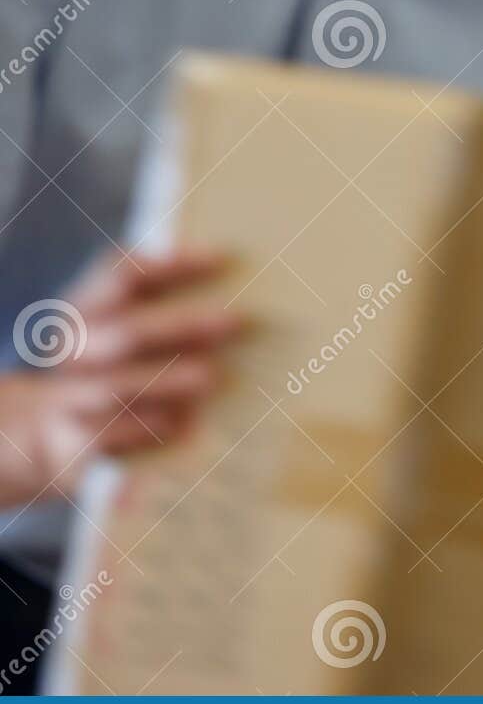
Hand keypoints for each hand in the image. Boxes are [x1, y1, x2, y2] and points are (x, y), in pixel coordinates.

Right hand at [0, 248, 243, 505]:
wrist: (27, 440)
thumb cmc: (97, 379)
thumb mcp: (113, 339)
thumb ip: (157, 314)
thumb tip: (234, 295)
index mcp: (84, 313)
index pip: (123, 276)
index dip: (171, 264)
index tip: (221, 256)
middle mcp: (73, 352)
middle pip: (127, 332)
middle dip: (182, 325)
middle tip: (234, 319)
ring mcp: (68, 399)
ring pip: (118, 387)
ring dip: (167, 381)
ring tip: (210, 376)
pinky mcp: (71, 447)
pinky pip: (109, 438)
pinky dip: (146, 431)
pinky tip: (185, 427)